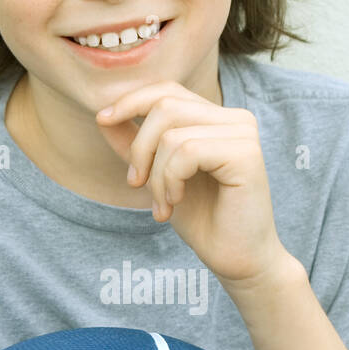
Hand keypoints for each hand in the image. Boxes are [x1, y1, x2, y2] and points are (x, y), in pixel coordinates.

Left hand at [96, 82, 291, 285]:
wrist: (235, 259)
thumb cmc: (202, 220)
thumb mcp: (157, 175)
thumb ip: (135, 144)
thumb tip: (102, 114)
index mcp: (217, 118)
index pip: (166, 90)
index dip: (130, 101)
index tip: (103, 120)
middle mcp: (235, 118)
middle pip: (164, 106)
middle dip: (140, 148)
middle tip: (137, 184)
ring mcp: (244, 134)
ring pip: (172, 133)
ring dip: (156, 175)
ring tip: (163, 204)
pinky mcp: (246, 154)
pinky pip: (186, 151)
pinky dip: (171, 180)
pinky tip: (177, 202)